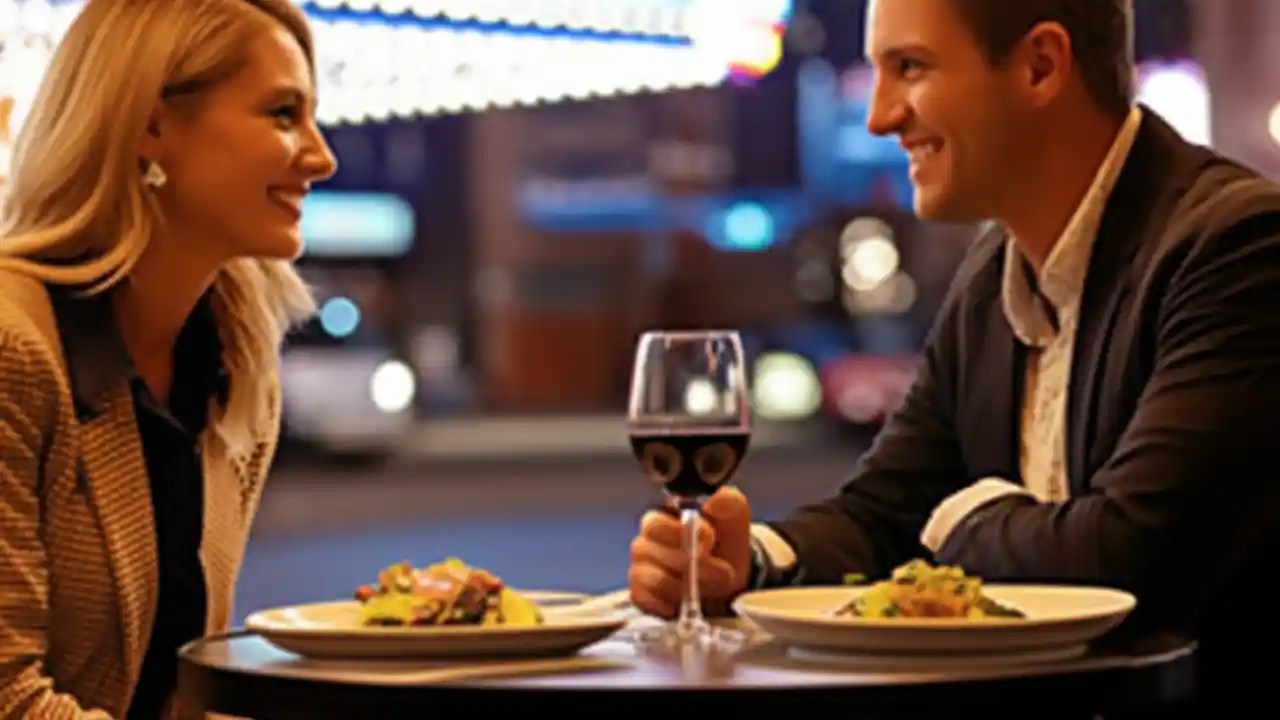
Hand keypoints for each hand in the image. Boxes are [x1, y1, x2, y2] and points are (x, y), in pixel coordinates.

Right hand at [627, 485, 753, 617]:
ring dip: (689, 587)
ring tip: (714, 587)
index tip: (710, 540)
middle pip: (651, 552)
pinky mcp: (641, 597)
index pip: (655, 524)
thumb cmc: (725, 543)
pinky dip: (672, 604)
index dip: (680, 533)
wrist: (730, 578)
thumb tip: (713, 501)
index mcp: (661, 519)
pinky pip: (647, 601)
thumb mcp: (734, 517)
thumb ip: (728, 502)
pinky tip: (690, 602)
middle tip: (722, 572)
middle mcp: (644, 543)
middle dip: (692, 564)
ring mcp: (640, 571)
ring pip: (655, 579)